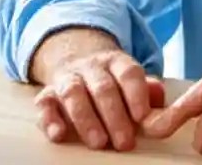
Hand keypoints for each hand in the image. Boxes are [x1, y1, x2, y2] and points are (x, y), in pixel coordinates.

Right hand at [34, 49, 165, 150]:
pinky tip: (59, 135)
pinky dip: (49, 120)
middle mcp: (91, 67)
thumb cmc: (111, 81)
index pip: (128, 72)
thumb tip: (158, 99)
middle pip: (102, 87)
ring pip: (73, 93)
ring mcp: (67, 79)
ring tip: (98, 142)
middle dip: (114, 116)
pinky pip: (44, 104)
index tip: (142, 117)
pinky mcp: (46, 95)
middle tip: (124, 142)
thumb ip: (148, 91)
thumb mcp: (131, 80)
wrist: (73, 59)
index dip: (136, 93)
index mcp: (116, 62)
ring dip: (85, 119)